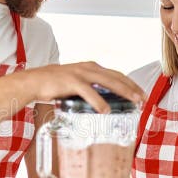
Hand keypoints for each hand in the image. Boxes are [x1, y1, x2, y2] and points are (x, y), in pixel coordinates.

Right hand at [26, 62, 143, 112]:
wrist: (34, 81)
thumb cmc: (56, 84)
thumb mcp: (77, 84)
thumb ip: (91, 89)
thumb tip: (104, 103)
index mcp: (92, 68)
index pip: (117, 75)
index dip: (131, 84)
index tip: (142, 94)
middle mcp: (89, 68)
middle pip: (117, 77)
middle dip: (133, 88)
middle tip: (144, 100)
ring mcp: (81, 74)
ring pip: (108, 82)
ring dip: (123, 92)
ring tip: (133, 102)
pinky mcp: (71, 82)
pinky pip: (89, 92)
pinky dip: (98, 101)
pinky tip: (106, 110)